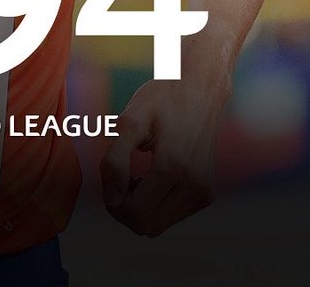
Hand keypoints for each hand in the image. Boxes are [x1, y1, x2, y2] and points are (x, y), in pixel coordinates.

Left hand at [100, 78, 221, 236]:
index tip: (110, 171)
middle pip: (144, 226)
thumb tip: (112, 199)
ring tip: (135, 174)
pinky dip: (154, 205)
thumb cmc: (161, 100)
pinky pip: (170, 217)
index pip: (133, 213)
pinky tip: (150, 177)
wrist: (199, 89)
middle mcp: (194, 186)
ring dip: (138, 207)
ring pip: (157, 226)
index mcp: (174, 168)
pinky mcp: (206, 194)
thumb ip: (115, 161)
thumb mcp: (129, 121)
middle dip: (123, 206)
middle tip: (120, 174)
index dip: (111, 198)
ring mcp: (203, 192)